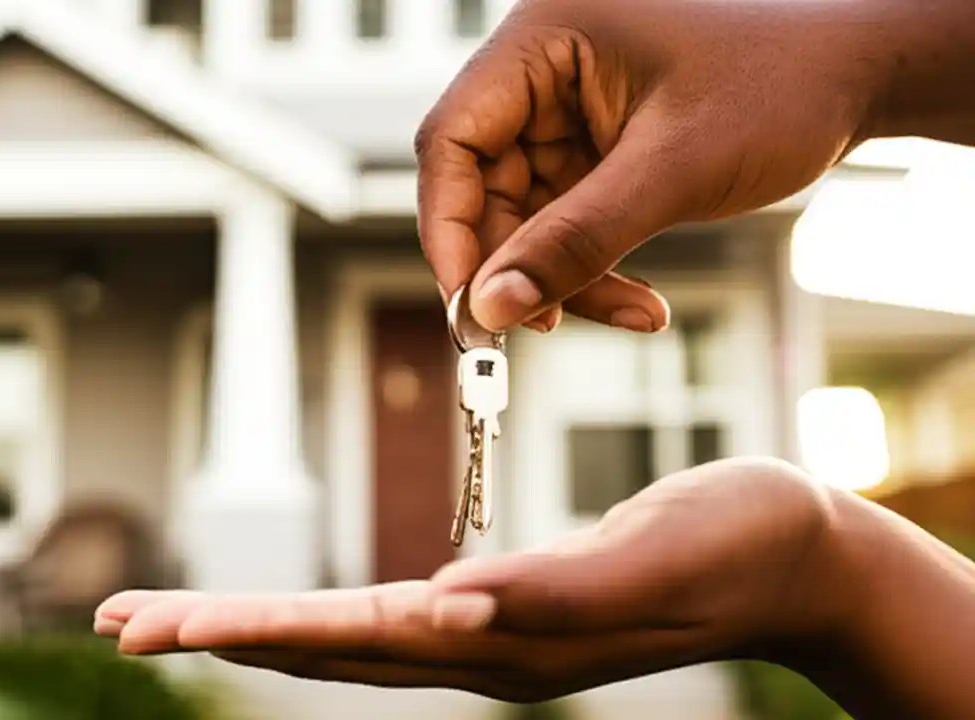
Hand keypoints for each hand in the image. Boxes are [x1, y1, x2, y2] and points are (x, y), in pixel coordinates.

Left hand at [94, 459, 855, 702]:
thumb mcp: (658, 553)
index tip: (156, 627)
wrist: (797, 560)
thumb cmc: (739, 542)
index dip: (249, 629)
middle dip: (219, 634)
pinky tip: (297, 615)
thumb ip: (558, 589)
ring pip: (347, 640)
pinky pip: (389, 620)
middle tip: (117, 624)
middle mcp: (485, 651)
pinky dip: (321, 617)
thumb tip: (455, 603)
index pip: (349, 638)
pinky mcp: (510, 612)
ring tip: (173, 620)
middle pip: (325, 650)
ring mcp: (494, 639)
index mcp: (509, 640)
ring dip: (255, 628)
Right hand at [417, 0, 903, 332]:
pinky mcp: (597, 147)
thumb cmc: (782, 83)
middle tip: (544, 326)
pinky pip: (569, 221)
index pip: (454, 140)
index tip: (472, 303)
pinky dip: (595, 264)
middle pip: (485, 187)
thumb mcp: (672, 170)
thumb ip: (574, 241)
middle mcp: (544, 71)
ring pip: (528, 216)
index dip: (451, 227)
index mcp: (544, 40)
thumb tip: (490, 309)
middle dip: (520, 264)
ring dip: (568, 276)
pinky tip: (639, 297)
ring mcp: (570, 111)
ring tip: (632, 310)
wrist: (861, 74)